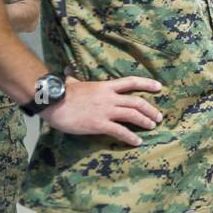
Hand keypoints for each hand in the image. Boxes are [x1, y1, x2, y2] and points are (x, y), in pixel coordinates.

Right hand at [41, 76, 163, 146]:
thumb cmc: (61, 93)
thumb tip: (68, 71)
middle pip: (137, 101)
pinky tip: (137, 141)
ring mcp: (105, 111)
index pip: (131, 82)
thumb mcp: (72, 82)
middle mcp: (109, 97)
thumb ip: (75, 78)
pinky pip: (120, 131)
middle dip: (150, 109)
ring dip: (145, 121)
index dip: (147, 83)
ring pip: (132, 115)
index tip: (159, 87)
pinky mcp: (99, 124)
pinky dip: (130, 136)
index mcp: (105, 86)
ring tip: (152, 127)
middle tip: (158, 117)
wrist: (52, 102)